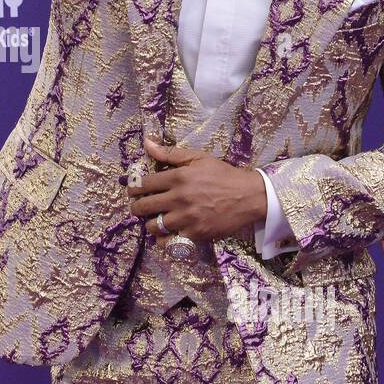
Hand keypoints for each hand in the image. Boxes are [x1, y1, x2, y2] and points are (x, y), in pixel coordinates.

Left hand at [127, 136, 266, 243]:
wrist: (249, 196)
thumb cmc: (223, 175)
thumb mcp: (198, 158)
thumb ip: (170, 153)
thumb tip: (146, 143)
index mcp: (178, 177)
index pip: (143, 184)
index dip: (133, 188)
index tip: (133, 191)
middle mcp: (178, 198)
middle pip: (143, 207)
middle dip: (136, 207)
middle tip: (139, 207)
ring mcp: (186, 218)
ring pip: (152, 226)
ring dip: (150, 223)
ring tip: (154, 220)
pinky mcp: (195, 234)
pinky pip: (168, 241)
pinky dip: (164, 238)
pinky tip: (167, 232)